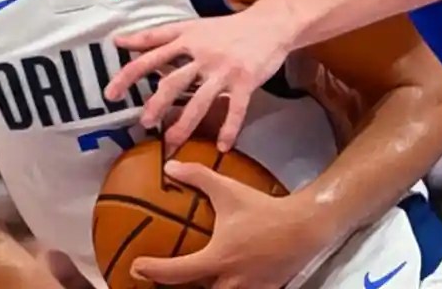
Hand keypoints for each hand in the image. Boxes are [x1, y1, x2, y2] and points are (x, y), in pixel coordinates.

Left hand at [107, 8, 292, 151]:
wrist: (269, 23)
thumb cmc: (227, 28)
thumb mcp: (191, 26)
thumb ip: (156, 36)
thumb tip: (120, 40)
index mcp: (187, 39)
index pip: (151, 55)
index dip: (129, 74)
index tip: (111, 94)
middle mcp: (203, 54)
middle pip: (174, 81)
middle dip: (157, 104)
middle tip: (144, 123)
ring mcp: (225, 69)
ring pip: (201, 100)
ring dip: (185, 123)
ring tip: (172, 141)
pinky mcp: (246, 81)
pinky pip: (236, 109)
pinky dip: (229, 129)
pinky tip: (222, 147)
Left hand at [131, 161, 322, 288]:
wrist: (306, 226)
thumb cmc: (264, 209)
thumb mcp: (229, 190)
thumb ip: (199, 177)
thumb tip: (170, 166)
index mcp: (217, 258)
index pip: (177, 272)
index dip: (152, 271)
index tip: (136, 267)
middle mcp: (230, 281)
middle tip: (163, 279)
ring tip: (195, 280)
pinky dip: (230, 288)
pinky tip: (228, 280)